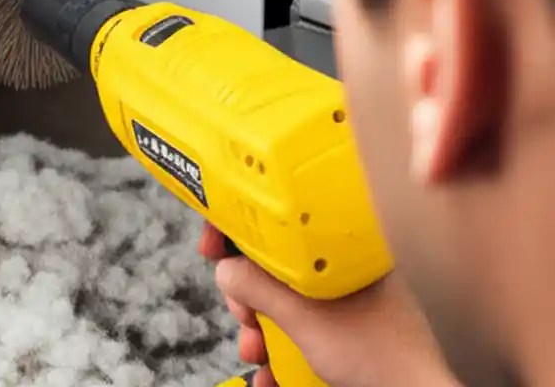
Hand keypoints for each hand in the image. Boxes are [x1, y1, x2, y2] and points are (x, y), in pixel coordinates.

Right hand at [198, 222, 459, 386]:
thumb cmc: (381, 357)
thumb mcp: (305, 315)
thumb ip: (258, 286)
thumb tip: (226, 271)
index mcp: (344, 252)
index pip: (284, 224)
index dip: (243, 232)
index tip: (214, 245)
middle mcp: (344, 276)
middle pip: (273, 271)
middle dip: (247, 298)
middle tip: (244, 314)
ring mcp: (344, 311)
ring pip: (281, 309)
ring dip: (257, 333)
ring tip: (255, 350)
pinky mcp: (341, 342)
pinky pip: (296, 338)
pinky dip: (277, 357)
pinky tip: (270, 375)